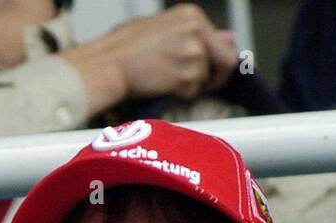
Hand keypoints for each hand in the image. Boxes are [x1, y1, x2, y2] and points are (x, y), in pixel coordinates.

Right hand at [65, 3, 237, 108]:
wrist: (106, 64)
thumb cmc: (123, 47)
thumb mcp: (160, 28)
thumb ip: (194, 33)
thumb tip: (229, 37)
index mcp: (191, 15)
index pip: (221, 40)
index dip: (215, 60)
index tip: (208, 70)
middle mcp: (196, 31)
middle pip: (225, 60)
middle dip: (215, 76)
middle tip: (199, 84)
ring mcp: (193, 53)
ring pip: (205, 78)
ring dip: (188, 85)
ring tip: (163, 80)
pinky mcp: (185, 75)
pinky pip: (192, 92)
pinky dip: (178, 94)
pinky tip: (160, 86)